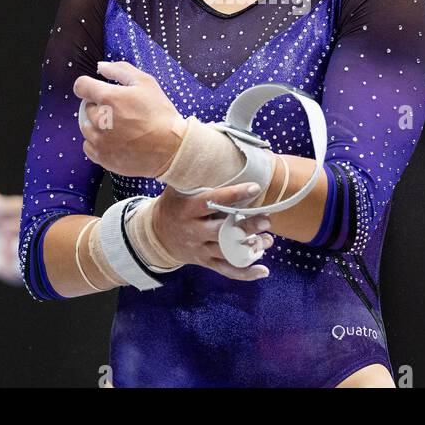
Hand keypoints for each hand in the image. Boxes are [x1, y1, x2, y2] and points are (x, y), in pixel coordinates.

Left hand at [74, 61, 184, 177]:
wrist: (171, 148)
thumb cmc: (160, 113)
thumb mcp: (146, 82)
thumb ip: (120, 70)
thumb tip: (101, 66)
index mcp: (108, 98)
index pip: (81, 86)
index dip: (88, 85)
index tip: (97, 90)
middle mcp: (99, 119)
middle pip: (86, 108)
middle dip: (100, 107)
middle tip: (121, 112)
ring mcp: (99, 141)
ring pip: (86, 128)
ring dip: (97, 125)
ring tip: (119, 128)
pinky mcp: (102, 157)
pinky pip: (89, 146)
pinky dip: (98, 143)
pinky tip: (114, 141)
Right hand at [149, 182, 273, 280]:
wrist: (155, 234)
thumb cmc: (173, 204)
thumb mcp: (177, 188)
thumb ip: (193, 176)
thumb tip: (213, 152)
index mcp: (188, 210)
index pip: (211, 201)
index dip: (233, 194)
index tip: (254, 187)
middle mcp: (193, 231)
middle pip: (222, 231)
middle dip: (246, 227)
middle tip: (267, 220)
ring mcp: (199, 249)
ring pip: (227, 252)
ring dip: (250, 248)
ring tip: (268, 240)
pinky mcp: (205, 262)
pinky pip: (226, 270)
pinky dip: (245, 273)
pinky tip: (264, 271)